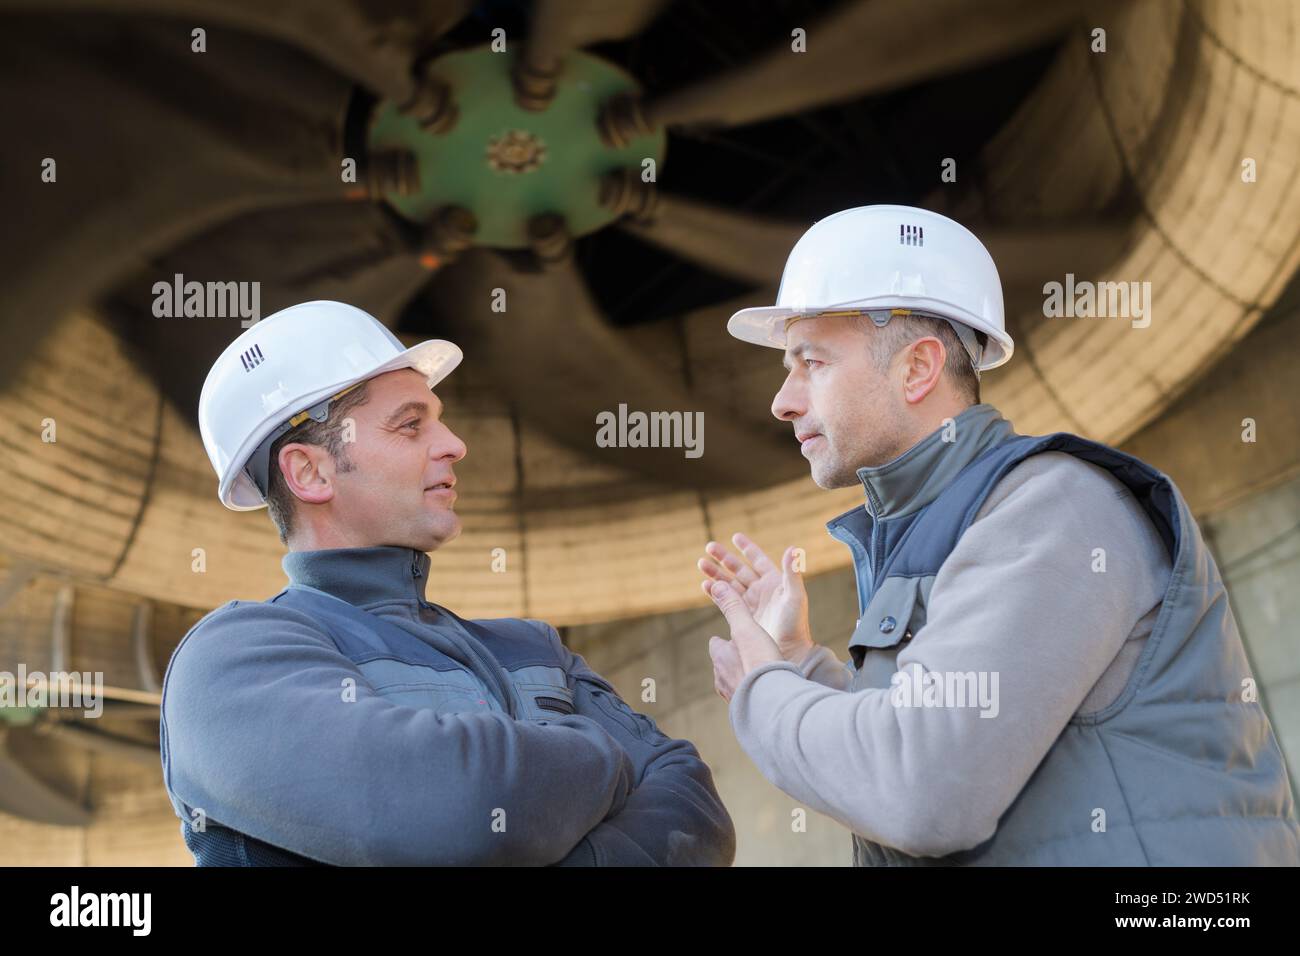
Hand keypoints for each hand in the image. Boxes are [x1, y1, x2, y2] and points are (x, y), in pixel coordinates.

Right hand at [698, 532, 813, 664]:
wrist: (789, 651)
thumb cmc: (796, 623)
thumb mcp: (795, 596)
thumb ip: (792, 573)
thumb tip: (793, 549)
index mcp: (774, 581)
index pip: (758, 559)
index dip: (747, 548)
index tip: (735, 537)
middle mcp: (761, 589)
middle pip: (739, 569)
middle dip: (724, 558)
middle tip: (709, 547)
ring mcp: (751, 603)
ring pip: (729, 583)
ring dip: (716, 573)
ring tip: (701, 564)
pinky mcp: (742, 617)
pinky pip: (726, 601)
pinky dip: (715, 593)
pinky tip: (705, 585)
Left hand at [701, 579, 782, 701]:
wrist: (772, 705)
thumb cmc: (759, 663)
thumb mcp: (746, 629)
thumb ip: (733, 607)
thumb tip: (717, 585)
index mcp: (720, 657)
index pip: (717, 644)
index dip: (726, 639)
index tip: (736, 637)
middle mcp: (721, 678)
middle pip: (724, 664)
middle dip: (735, 660)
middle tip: (751, 656)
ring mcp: (731, 696)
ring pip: (734, 683)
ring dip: (743, 678)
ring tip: (758, 676)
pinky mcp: (744, 712)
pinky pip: (746, 699)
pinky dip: (752, 694)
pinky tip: (763, 694)